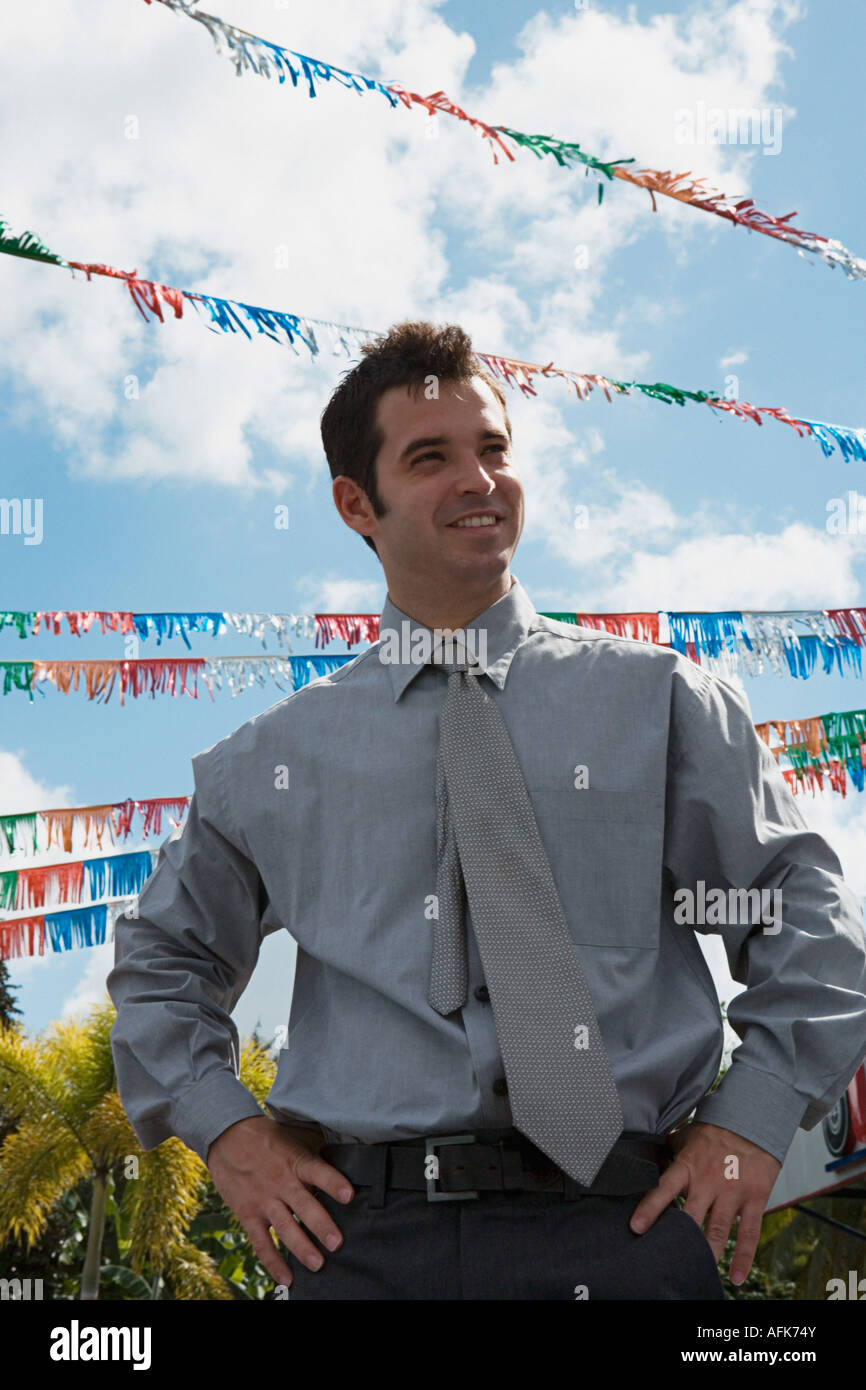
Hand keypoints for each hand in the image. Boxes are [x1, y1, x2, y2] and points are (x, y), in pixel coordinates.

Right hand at [206, 1115, 353, 1288]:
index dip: (333, 1183)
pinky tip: (286, 1279)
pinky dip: (273, 1262)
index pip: (318, 1172)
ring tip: (318, 1264)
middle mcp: (282, 1182)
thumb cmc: (269, 1137)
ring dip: (301, 1248)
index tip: (349, 1195)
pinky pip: (261, 1242)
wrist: (228, 1137)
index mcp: (297, 1162)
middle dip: (321, 1225)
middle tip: (337, 1243)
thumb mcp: (296, 1135)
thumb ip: (318, 1148)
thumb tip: (346, 1154)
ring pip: (285, 1227)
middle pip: (304, 1205)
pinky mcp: (248, 1214)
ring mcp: (265, 1200)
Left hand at [628, 1121, 781, 1284]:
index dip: (650, 1207)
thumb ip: (667, 1152)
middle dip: (680, 1238)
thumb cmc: (715, 1133)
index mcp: (688, 1166)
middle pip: (691, 1216)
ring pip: (718, 1230)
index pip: (664, 1188)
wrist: (753, 1123)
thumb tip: (644, 1160)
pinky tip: (736, 1277)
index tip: (637, 1227)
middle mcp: (708, 1181)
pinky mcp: (754, 1199)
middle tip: (668, 1259)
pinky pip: (750, 1233)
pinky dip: (743, 1257)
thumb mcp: (686, 1136)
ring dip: (708, 1253)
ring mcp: (732, 1192)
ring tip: (698, 1269)